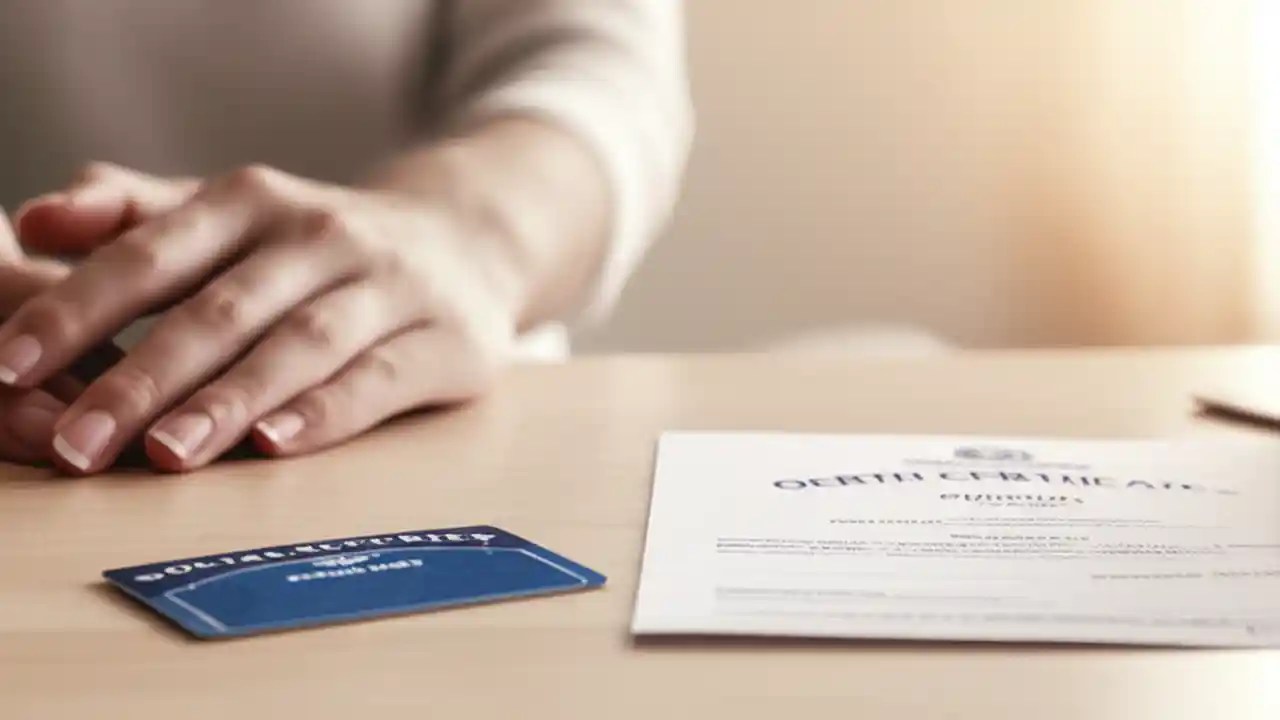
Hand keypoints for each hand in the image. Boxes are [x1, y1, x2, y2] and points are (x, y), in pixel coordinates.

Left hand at [2, 163, 518, 473]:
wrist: (467, 243)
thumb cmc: (322, 246)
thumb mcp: (235, 213)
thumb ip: (136, 213)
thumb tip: (32, 221)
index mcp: (254, 201)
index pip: (152, 254)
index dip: (76, 307)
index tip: (9, 365)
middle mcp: (322, 234)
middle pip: (221, 310)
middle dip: (141, 379)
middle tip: (76, 446)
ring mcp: (389, 286)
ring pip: (299, 345)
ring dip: (228, 400)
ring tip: (167, 453)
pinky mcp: (447, 341)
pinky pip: (379, 380)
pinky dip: (325, 412)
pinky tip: (275, 445)